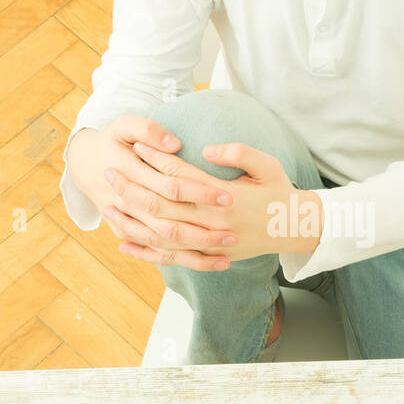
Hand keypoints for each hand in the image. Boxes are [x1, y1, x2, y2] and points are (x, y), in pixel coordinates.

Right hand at [66, 115, 239, 271]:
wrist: (86, 163)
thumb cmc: (113, 141)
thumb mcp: (124, 125)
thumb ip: (147, 130)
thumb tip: (174, 144)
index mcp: (131, 174)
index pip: (172, 186)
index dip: (200, 192)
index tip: (228, 196)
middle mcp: (127, 203)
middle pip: (170, 224)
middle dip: (203, 233)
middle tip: (234, 235)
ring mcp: (126, 222)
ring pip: (164, 245)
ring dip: (195, 253)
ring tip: (228, 257)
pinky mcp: (129, 233)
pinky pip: (155, 253)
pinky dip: (179, 261)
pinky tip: (209, 264)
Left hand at [112, 139, 323, 265]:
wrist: (295, 228)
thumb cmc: (279, 192)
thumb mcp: (267, 165)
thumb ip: (239, 152)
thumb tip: (207, 150)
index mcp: (225, 196)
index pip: (180, 177)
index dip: (156, 160)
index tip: (136, 146)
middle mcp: (213, 222)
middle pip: (162, 206)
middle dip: (132, 188)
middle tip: (109, 172)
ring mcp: (209, 243)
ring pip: (160, 234)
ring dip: (132, 219)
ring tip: (108, 204)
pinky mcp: (208, 256)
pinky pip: (170, 257)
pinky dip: (145, 251)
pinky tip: (123, 242)